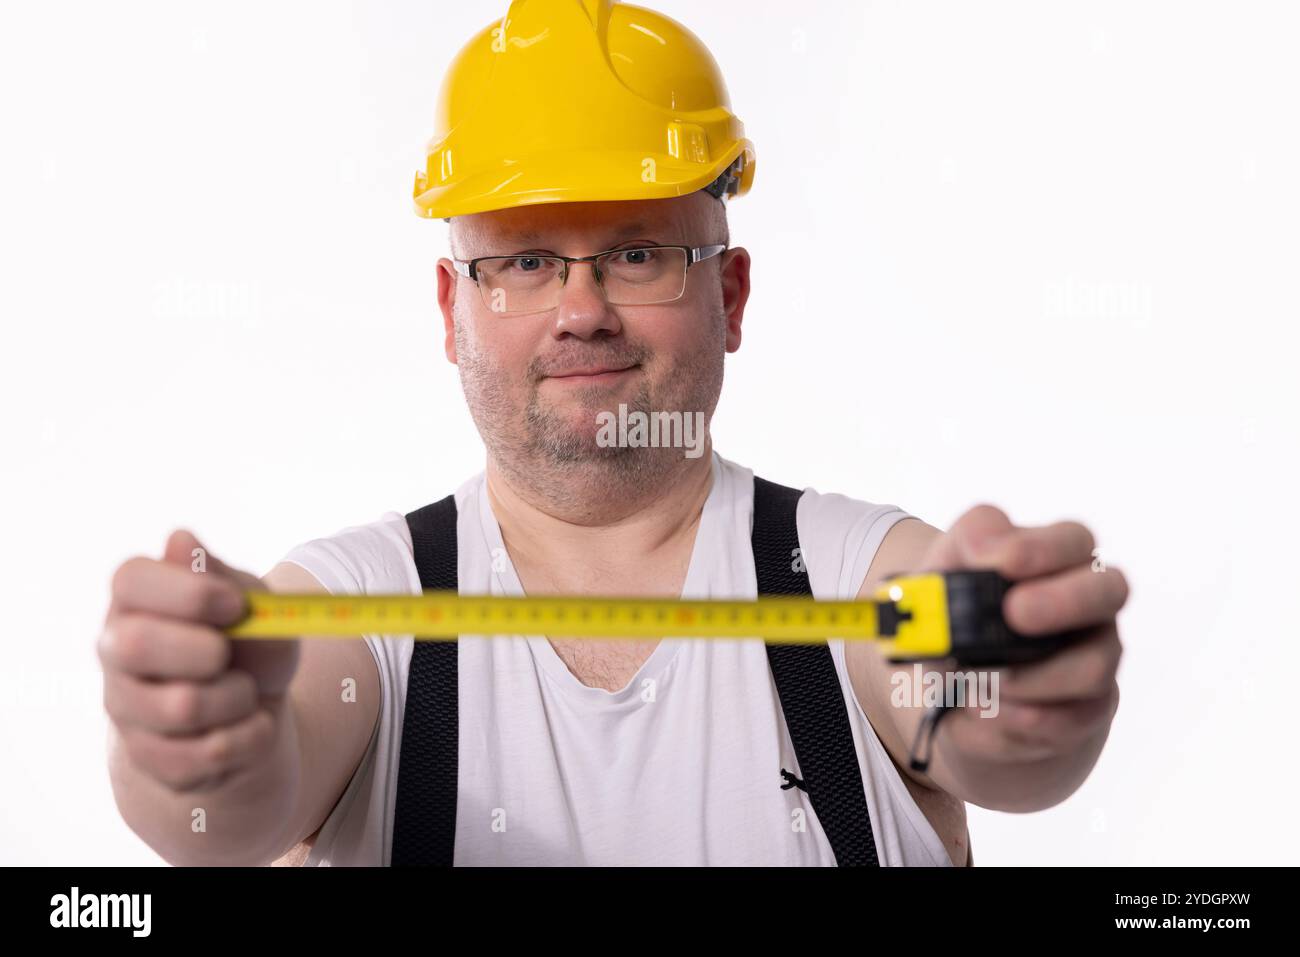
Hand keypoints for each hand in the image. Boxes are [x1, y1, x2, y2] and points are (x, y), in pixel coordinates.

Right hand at [99, 530, 299, 792]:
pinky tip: (249, 726)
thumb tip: (180, 541)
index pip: (131, 580)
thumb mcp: (254, 602)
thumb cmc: (251, 641)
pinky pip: (203, 755)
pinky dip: (248, 737)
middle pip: (136, 644)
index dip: (188, 592)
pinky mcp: (147, 757)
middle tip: (232, 655)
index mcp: (138, 597)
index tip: (234, 604)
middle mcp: (117, 648)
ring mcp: (125, 706)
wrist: (258, 708)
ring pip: (180, 706)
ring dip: (239, 697)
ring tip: (246, 691)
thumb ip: (222, 576)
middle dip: (206, 650)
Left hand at [914, 504, 1127, 769]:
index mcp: (1056, 556)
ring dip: (1027, 677)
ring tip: (978, 679)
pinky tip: (986, 709)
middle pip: (1111, 590)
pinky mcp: (1089, 709)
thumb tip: (974, 567)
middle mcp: (1090, 602)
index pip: (1072, 540)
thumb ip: (957, 556)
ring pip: (1092, 667)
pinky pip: (1066, 720)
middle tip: (1014, 613)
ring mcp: (1097, 655)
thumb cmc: (954, 614)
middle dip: (1061, 602)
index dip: (1042, 549)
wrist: (956, 685)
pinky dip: (1015, 718)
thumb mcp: (940, 575)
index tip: (1005, 562)